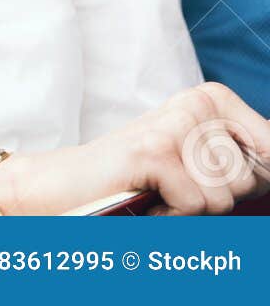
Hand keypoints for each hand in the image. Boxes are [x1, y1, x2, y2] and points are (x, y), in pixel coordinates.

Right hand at [0, 82, 269, 214]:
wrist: (65, 185)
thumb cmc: (136, 181)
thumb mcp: (198, 165)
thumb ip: (243, 164)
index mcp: (210, 100)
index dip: (253, 178)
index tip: (202, 178)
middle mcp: (195, 104)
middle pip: (247, 180)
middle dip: (213, 198)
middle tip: (170, 185)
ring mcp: (173, 125)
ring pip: (224, 197)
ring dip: (189, 207)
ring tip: (157, 191)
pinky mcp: (153, 151)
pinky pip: (196, 205)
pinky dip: (169, 214)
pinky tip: (143, 197)